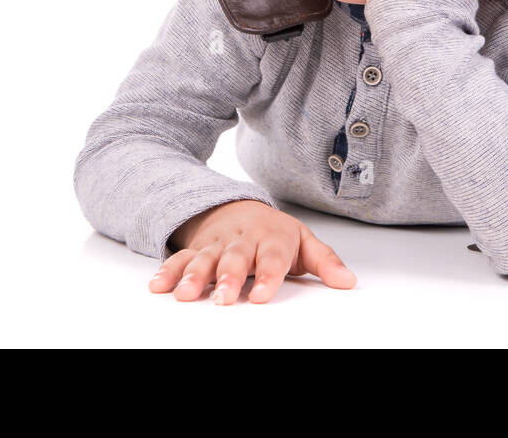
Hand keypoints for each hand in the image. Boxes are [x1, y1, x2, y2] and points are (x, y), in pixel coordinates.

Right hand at [149, 199, 355, 304]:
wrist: (239, 207)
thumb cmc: (274, 233)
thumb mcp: (304, 242)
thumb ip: (325, 262)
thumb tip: (348, 281)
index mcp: (272, 237)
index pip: (272, 257)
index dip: (268, 276)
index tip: (263, 296)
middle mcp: (243, 240)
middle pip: (235, 259)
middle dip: (229, 279)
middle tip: (225, 300)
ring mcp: (217, 244)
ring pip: (205, 259)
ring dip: (195, 277)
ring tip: (187, 296)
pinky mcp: (196, 249)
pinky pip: (179, 259)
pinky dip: (167, 272)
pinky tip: (158, 287)